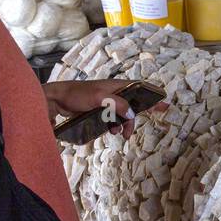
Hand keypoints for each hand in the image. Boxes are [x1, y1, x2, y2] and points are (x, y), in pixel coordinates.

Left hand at [43, 79, 167, 139]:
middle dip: (137, 117)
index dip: (152, 94)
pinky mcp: (98, 111)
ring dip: (123, 125)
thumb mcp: (99, 98)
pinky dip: (114, 126)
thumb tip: (133, 114)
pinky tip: (111, 132)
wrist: (56, 100)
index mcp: (116, 86)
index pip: (139, 88)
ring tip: (120, 134)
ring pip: (122, 115)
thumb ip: (118, 104)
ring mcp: (106, 103)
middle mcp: (113, 93)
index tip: (164, 101)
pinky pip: (112, 120)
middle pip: (133, 104)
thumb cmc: (77, 95)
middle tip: (140, 127)